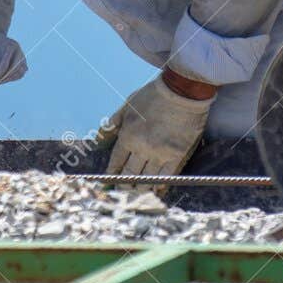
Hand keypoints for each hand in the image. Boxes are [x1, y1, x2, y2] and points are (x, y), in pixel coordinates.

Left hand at [96, 70, 215, 180]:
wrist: (182, 91)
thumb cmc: (154, 95)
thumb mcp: (128, 105)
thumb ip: (114, 123)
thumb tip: (100, 139)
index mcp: (128, 135)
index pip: (116, 162)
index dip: (112, 173)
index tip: (109, 181)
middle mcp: (142, 148)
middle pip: (130, 174)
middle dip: (124, 185)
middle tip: (122, 191)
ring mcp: (160, 153)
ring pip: (146, 179)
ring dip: (140, 188)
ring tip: (137, 192)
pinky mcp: (176, 155)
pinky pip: (166, 177)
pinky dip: (159, 185)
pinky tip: (155, 190)